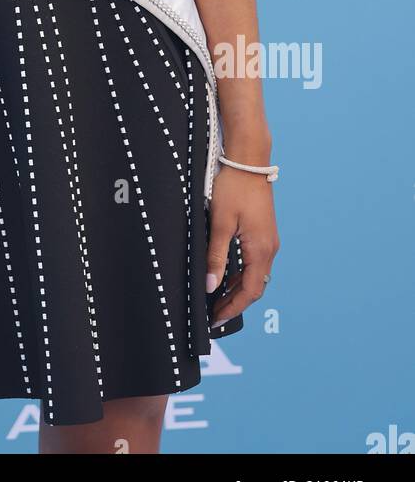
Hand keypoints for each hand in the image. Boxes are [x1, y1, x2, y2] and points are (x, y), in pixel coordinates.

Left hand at [205, 164, 279, 329]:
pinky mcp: (264, 232)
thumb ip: (216, 256)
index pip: (249, 292)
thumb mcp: (220, 223)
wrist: (248, 160)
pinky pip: (255, 262)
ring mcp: (269, 240)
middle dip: (235, 303)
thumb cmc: (233, 188)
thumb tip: (211, 286)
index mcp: (261, 250)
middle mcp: (270, 248)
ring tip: (217, 299)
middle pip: (254, 287)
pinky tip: (226, 275)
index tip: (216, 320)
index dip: (232, 309)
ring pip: (255, 275)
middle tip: (214, 314)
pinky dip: (241, 274)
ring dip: (237, 289)